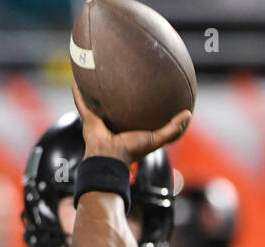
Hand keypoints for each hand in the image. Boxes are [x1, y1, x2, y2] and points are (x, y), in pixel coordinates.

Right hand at [71, 84, 190, 164]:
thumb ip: (172, 129)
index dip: (143, 100)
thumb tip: (188, 113)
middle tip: (122, 74)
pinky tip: (76, 80)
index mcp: (130, 127)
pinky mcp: (88, 119)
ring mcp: (101, 120)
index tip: (149, 86)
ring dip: (96, 90)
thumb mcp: (156, 138)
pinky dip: (78, 94)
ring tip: (96, 71)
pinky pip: (82, 103)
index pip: (138, 112)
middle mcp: (115, 122)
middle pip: (117, 103)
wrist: (109, 157)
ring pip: (98, 101)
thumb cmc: (133, 150)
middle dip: (119, 91)